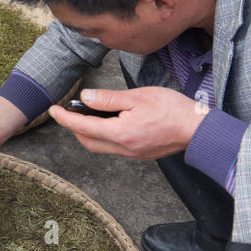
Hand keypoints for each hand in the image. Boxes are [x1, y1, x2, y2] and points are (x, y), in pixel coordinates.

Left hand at [48, 87, 206, 158]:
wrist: (198, 129)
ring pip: (100, 146)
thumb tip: (85, 99)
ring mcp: (132, 154)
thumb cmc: (172, 109)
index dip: (65, 118)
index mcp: (120, 133)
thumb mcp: (137, 97)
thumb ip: (108, 99)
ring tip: (88, 115)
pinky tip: (109, 122)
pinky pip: (113, 148)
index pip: (83, 127)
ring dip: (89, 133)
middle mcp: (123, 148)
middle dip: (74, 128)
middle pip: (88, 142)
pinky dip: (104, 136)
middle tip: (69, 111)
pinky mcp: (140, 154)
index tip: (53, 109)